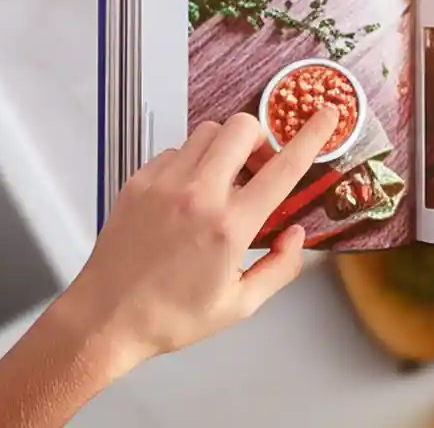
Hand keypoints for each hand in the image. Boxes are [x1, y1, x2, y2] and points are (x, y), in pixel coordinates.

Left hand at [60, 108, 337, 374]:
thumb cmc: (171, 317)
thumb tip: (296, 234)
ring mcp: (164, 184)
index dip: (312, 136)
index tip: (328, 114)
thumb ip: (280, 268)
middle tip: (259, 165)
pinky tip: (188, 193)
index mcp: (230, 226)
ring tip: (223, 180)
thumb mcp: (240, 305)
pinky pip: (175, 150)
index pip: (283, 168)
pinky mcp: (139, 182)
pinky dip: (191, 162)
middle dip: (260, 137)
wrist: (105, 319)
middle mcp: (198, 195)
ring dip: (226, 147)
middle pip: (242, 128)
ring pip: (208, 132)